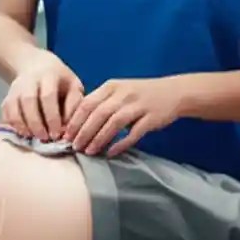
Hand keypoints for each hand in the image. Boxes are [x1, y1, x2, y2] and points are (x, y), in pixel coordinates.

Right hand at [0, 51, 84, 140]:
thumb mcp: (73, 86)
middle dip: (36, 122)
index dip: (52, 117)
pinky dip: (12, 123)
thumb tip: (68, 128)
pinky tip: (23, 133)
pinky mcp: (7, 96)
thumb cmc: (60, 80)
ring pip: (13, 106)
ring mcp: (15, 87)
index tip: (57, 134)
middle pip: (28, 100)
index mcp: (49, 75)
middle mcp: (29, 79)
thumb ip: (74, 105)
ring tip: (33, 138)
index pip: (48, 96)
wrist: (36, 65)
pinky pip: (5, 111)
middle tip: (45, 138)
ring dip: (22, 124)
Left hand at [65, 77, 181, 156]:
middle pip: (98, 114)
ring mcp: (138, 105)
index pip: (87, 103)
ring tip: (88, 151)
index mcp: (111, 86)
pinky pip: (133, 133)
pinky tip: (111, 153)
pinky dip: (121, 144)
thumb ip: (100, 102)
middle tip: (74, 146)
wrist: (174, 92)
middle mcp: (123, 94)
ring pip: (113, 123)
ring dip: (99, 139)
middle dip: (83, 132)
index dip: (74, 120)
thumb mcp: (118, 91)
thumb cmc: (140, 94)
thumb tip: (76, 122)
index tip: (64, 134)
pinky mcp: (151, 118)